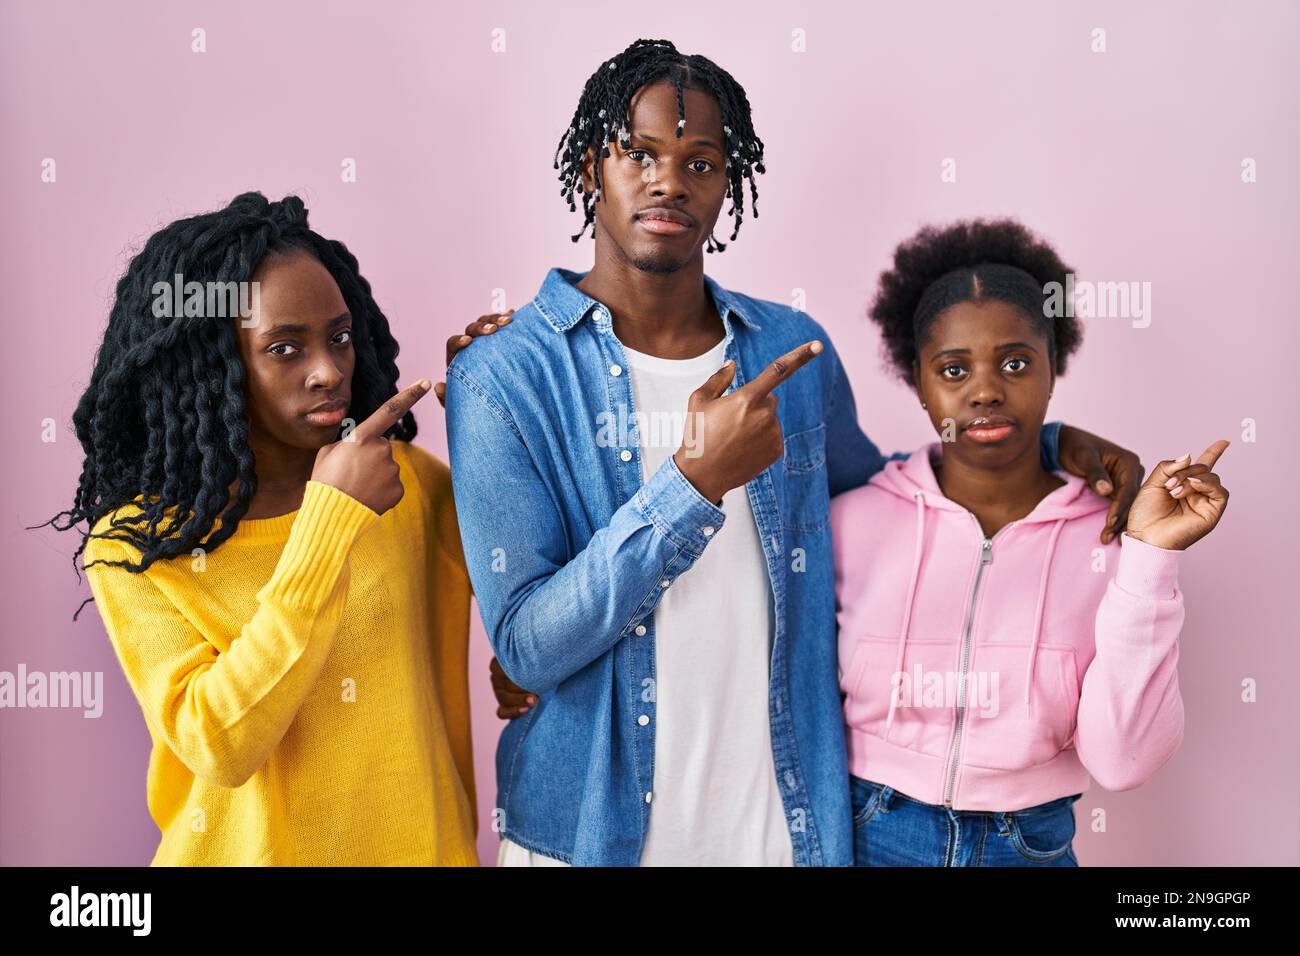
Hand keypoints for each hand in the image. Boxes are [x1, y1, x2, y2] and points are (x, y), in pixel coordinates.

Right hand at [310, 380, 430, 514]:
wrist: (332, 513)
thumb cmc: (326, 480)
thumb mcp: (329, 452)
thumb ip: (350, 441)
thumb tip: (362, 444)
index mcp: (363, 436)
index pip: (390, 410)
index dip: (410, 395)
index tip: (425, 382)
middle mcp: (382, 450)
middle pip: (382, 446)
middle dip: (371, 456)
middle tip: (352, 472)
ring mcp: (392, 470)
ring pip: (387, 467)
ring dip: (375, 474)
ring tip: (357, 486)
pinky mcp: (398, 488)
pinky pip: (392, 484)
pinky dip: (382, 490)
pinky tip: (367, 496)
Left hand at [434, 310, 514, 405]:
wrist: (497, 406)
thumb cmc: (477, 405)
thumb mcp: (462, 405)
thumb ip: (449, 398)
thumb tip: (438, 386)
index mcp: (458, 360)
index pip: (453, 343)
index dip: (459, 341)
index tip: (469, 342)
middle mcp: (471, 347)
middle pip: (471, 329)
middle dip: (481, 327)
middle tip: (494, 329)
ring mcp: (486, 342)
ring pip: (486, 322)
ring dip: (496, 319)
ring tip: (509, 321)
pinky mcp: (501, 340)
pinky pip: (502, 325)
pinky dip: (506, 318)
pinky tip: (514, 314)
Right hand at [490, 657, 536, 719]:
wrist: (546, 677)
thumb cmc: (540, 662)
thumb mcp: (535, 657)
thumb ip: (531, 655)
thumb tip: (537, 651)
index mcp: (500, 662)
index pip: (496, 666)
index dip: (513, 670)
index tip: (530, 672)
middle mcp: (497, 677)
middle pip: (503, 683)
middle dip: (521, 686)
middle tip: (537, 688)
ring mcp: (499, 692)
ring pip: (503, 698)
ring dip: (519, 699)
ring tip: (535, 700)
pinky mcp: (503, 706)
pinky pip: (502, 712)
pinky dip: (513, 712)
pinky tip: (526, 709)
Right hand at [674, 341, 822, 503]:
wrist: (703, 475)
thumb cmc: (697, 435)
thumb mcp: (699, 401)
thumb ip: (718, 379)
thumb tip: (732, 365)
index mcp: (747, 398)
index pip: (779, 370)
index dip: (800, 356)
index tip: (818, 345)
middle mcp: (765, 415)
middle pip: (769, 398)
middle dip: (755, 403)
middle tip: (731, 420)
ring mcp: (773, 434)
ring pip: (770, 418)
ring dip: (757, 422)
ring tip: (734, 437)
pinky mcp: (777, 450)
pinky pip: (773, 435)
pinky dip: (761, 438)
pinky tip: (743, 447)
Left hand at [1058, 425, 1144, 543]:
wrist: (1064, 444)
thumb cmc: (1073, 446)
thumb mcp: (1082, 456)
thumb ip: (1094, 472)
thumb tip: (1106, 490)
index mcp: (1129, 462)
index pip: (1128, 490)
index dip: (1120, 508)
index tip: (1110, 523)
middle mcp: (1133, 472)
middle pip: (1130, 501)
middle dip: (1119, 520)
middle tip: (1108, 538)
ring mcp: (1127, 482)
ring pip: (1126, 507)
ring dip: (1118, 523)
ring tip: (1108, 540)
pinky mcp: (1118, 490)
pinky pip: (1119, 507)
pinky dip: (1115, 519)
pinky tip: (1111, 533)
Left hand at [1125, 440, 1229, 550]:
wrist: (1145, 536)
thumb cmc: (1146, 514)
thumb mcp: (1152, 484)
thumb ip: (1168, 467)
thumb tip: (1189, 455)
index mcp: (1183, 486)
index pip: (1201, 467)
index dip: (1213, 453)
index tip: (1224, 442)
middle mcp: (1197, 494)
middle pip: (1203, 469)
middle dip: (1185, 471)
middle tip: (1169, 485)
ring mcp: (1205, 503)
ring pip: (1211, 478)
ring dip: (1192, 479)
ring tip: (1174, 490)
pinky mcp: (1212, 514)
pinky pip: (1220, 493)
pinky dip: (1208, 485)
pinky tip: (1194, 485)